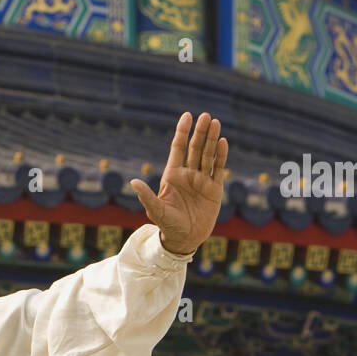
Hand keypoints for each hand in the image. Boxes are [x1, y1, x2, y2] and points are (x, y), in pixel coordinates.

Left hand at [131, 112, 227, 255]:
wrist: (185, 239)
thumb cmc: (167, 225)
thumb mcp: (156, 210)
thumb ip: (146, 195)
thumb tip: (133, 182)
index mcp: (172, 175)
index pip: (178, 148)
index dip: (182, 132)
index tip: (187, 116)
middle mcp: (188, 175)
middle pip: (195, 148)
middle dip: (200, 132)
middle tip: (206, 116)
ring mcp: (202, 180)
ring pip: (208, 155)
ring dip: (212, 140)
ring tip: (216, 123)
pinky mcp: (214, 189)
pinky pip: (218, 169)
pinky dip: (221, 156)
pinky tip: (223, 142)